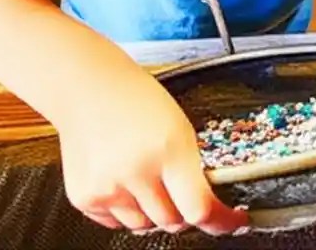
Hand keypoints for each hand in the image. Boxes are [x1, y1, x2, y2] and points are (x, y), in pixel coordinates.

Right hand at [57, 79, 247, 234]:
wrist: (86, 88)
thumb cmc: (135, 100)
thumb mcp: (180, 126)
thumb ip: (192, 167)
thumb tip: (207, 205)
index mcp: (168, 150)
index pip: (199, 208)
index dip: (220, 220)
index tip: (231, 220)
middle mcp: (136, 172)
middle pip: (173, 221)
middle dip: (184, 211)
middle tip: (182, 192)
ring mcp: (107, 188)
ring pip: (145, 226)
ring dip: (154, 212)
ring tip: (148, 180)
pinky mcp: (84, 197)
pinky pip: (116, 222)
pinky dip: (127, 210)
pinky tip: (126, 182)